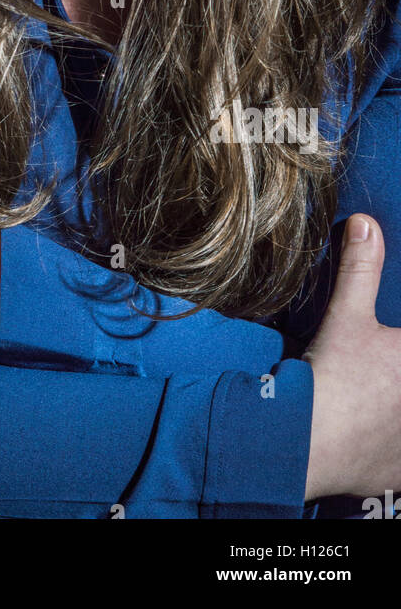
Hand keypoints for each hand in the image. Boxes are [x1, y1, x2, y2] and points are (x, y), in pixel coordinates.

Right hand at [303, 213, 400, 500]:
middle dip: (393, 374)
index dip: (395, 346)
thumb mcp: (346, 316)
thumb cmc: (333, 378)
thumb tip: (365, 225)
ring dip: (393, 411)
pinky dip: (389, 448)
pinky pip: (398, 461)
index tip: (388, 345)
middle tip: (376, 370)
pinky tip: (374, 437)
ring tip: (377, 401)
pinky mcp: (400, 473)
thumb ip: (361, 270)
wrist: (306, 443)